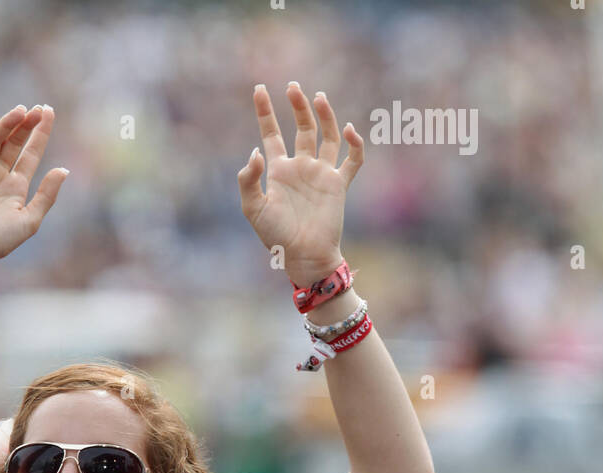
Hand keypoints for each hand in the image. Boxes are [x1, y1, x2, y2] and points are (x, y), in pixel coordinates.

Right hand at [0, 105, 67, 265]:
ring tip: (19, 112)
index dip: (40, 133)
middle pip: (15, 142)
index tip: (48, 112)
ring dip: (7, 124)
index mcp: (17, 187)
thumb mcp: (29, 220)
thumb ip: (47, 195)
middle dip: (26, 125)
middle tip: (37, 109)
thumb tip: (64, 169)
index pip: (31, 153)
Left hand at [238, 84, 362, 286]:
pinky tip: (349, 129)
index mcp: (279, 170)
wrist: (304, 256)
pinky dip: (354, 144)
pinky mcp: (339, 184)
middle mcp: (301, 167)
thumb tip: (256, 151)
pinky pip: (352, 159)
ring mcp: (321, 173)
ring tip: (318, 97)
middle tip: (293, 86)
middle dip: (298, 106)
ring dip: (324, 116)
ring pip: (327, 136)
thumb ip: (248, 179)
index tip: (259, 89)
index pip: (271, 134)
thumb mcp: (253, 209)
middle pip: (301, 128)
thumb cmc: (276, 237)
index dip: (265, 112)